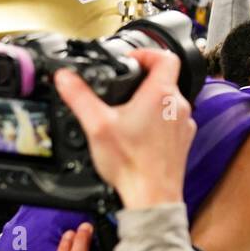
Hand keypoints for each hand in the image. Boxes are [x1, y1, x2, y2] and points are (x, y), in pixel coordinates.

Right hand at [53, 49, 195, 208]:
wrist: (152, 197)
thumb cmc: (131, 164)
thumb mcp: (97, 125)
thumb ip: (80, 97)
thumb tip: (65, 78)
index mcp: (160, 94)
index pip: (165, 57)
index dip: (146, 53)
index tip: (130, 59)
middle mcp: (177, 106)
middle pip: (166, 78)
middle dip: (143, 79)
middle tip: (124, 86)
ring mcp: (183, 124)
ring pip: (169, 101)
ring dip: (151, 101)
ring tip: (129, 111)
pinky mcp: (183, 141)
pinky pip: (172, 122)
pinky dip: (158, 121)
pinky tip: (140, 134)